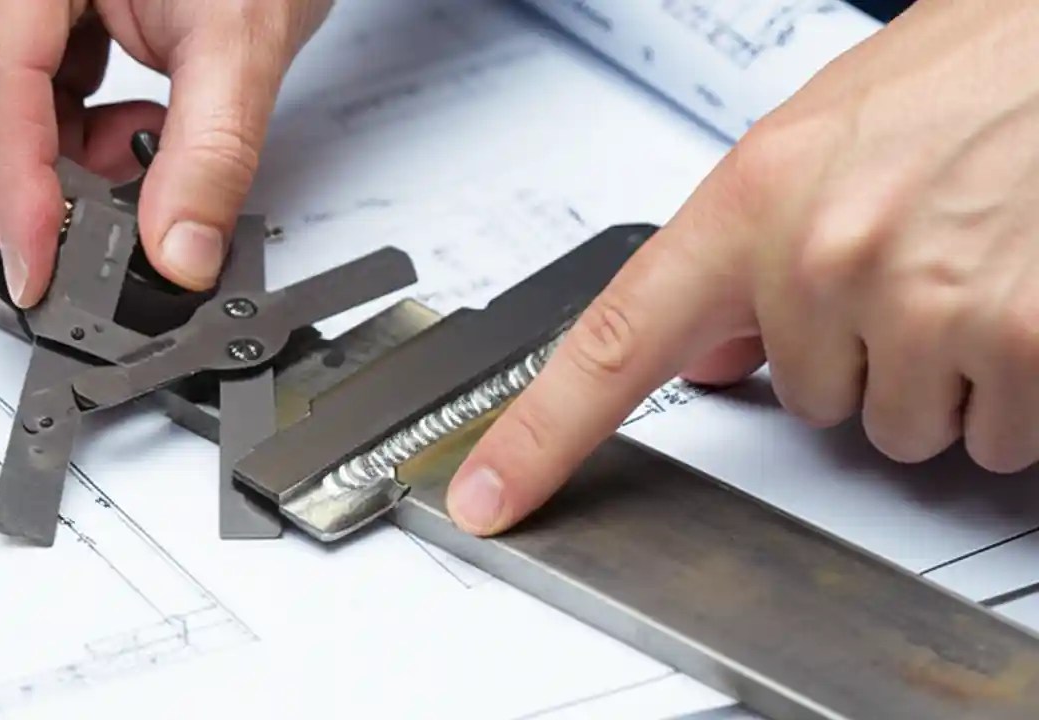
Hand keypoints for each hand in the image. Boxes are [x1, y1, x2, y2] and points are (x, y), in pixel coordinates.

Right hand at [0, 0, 330, 304]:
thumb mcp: (242, 43)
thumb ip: (211, 154)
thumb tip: (178, 256)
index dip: (8, 190)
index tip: (37, 272)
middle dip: (1, 202)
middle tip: (50, 277)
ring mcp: (10, 3)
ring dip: (44, 178)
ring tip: (132, 179)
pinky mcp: (38, 27)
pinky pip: (25, 105)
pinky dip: (69, 152)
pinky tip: (130, 145)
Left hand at [446, 0, 1038, 534]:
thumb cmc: (965, 72)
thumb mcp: (818, 142)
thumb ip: (747, 250)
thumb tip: (714, 352)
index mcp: (751, 201)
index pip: (613, 343)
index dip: (539, 436)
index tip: (491, 495)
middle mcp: (821, 256)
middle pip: (801, 403)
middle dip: (853, 353)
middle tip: (909, 262)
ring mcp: (919, 301)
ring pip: (895, 430)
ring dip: (933, 375)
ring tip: (970, 267)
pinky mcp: (1018, 340)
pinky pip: (990, 437)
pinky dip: (1011, 391)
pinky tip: (1018, 297)